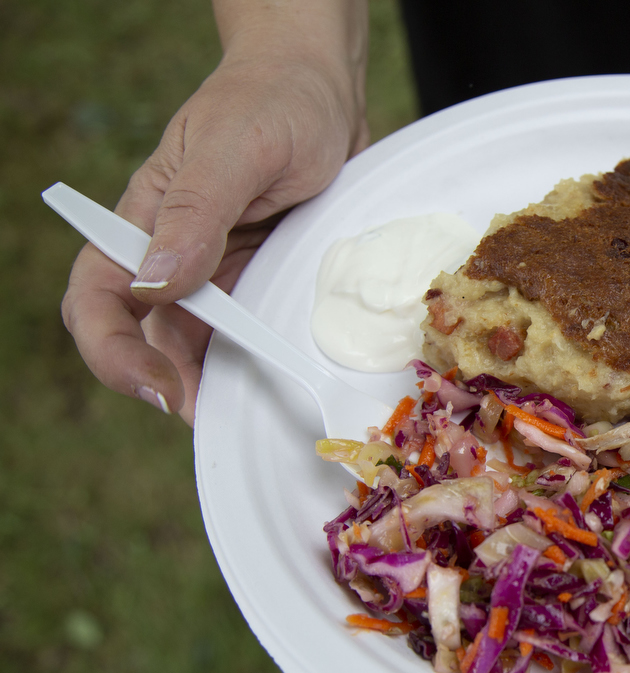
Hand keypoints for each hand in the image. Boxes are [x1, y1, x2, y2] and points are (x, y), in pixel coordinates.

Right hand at [61, 39, 366, 423]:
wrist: (326, 91)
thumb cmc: (274, 102)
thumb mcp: (235, 148)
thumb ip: (195, 212)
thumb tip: (156, 280)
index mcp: (143, 221)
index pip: (98, 296)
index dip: (113, 349)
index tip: (157, 384)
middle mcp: (171, 254)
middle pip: (142, 336)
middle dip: (164, 383)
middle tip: (208, 417)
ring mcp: (217, 272)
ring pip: (197, 346)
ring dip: (213, 383)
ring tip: (247, 416)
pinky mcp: (259, 280)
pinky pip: (247, 334)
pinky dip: (254, 364)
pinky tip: (275, 384)